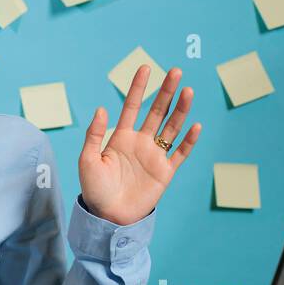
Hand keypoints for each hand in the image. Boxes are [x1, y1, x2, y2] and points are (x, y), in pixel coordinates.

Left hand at [78, 66, 201, 225]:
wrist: (109, 216)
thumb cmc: (95, 189)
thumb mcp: (88, 159)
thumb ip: (95, 134)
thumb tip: (102, 108)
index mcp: (121, 137)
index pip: (132, 106)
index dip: (139, 88)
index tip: (146, 68)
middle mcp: (140, 143)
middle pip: (156, 112)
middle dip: (166, 92)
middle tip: (176, 71)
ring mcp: (154, 156)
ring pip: (171, 128)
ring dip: (180, 110)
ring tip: (188, 91)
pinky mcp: (165, 172)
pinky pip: (180, 153)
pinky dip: (188, 140)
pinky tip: (195, 125)